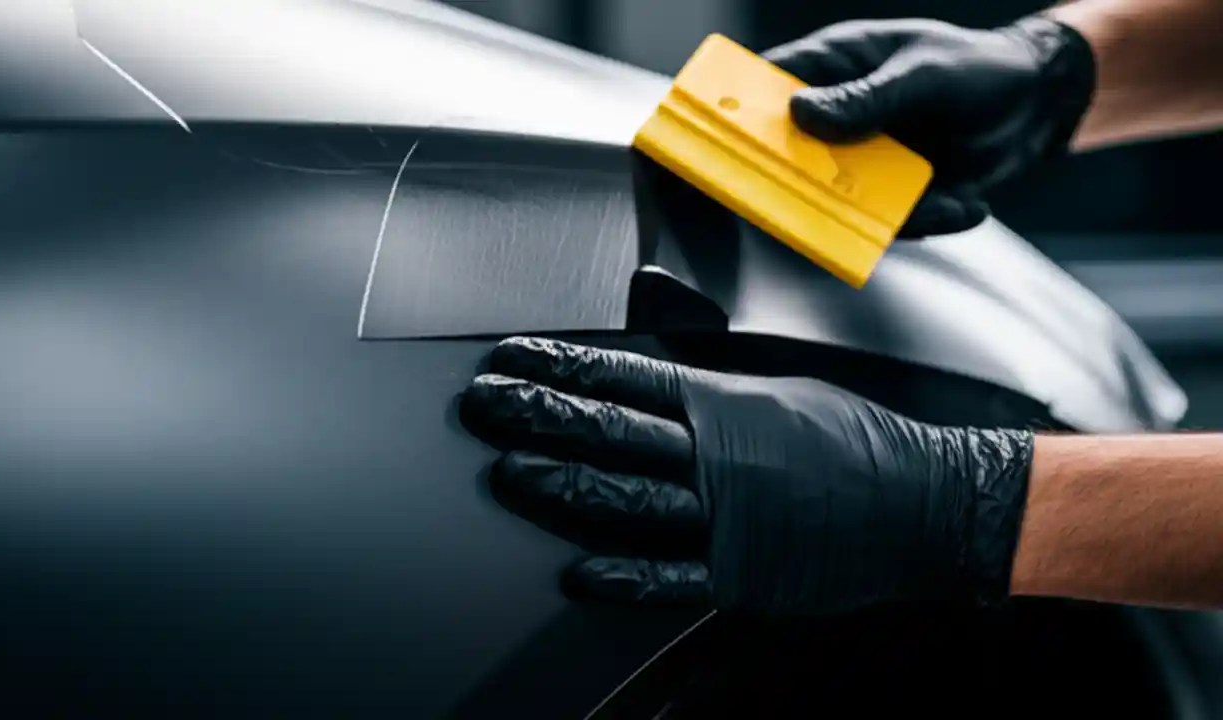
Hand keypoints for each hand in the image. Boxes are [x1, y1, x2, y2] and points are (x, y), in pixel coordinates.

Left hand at [460, 337, 1034, 616]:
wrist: (922, 504)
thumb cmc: (852, 440)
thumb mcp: (780, 380)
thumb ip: (707, 362)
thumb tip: (652, 314)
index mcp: (724, 402)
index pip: (625, 376)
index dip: (562, 367)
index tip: (512, 359)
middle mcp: (717, 456)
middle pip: (612, 431)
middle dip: (541, 416)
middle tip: (486, 406)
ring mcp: (726, 517)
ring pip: (629, 499)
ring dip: (563, 487)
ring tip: (510, 473)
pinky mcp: (740, 573)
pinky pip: (671, 577)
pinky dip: (624, 576)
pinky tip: (579, 572)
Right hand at [764, 16, 1095, 237]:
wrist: (1037, 103)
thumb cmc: (978, 68)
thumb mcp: (925, 74)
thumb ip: (867, 96)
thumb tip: (802, 113)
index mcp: (834, 68)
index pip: (768, 87)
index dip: (736, 113)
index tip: (717, 142)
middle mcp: (837, 120)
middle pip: (788, 160)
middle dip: (800, 189)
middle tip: (825, 200)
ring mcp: (862, 162)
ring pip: (836, 203)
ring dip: (883, 214)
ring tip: (942, 198)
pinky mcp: (891, 197)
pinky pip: (887, 224)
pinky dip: (930, 220)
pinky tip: (968, 203)